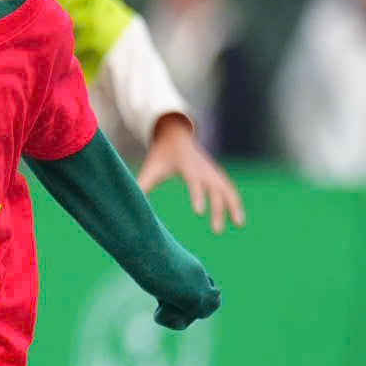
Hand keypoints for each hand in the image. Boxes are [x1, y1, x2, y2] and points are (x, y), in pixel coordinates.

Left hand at [135, 113, 244, 233]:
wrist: (176, 135)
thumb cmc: (161, 155)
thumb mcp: (151, 168)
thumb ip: (141, 184)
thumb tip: (126, 202)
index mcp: (187, 166)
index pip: (194, 183)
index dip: (197, 196)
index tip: (199, 213)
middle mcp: (203, 169)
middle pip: (214, 189)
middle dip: (217, 209)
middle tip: (216, 230)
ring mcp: (213, 171)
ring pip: (227, 189)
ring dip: (233, 205)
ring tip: (239, 224)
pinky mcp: (217, 174)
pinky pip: (229, 188)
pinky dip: (235, 201)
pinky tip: (239, 218)